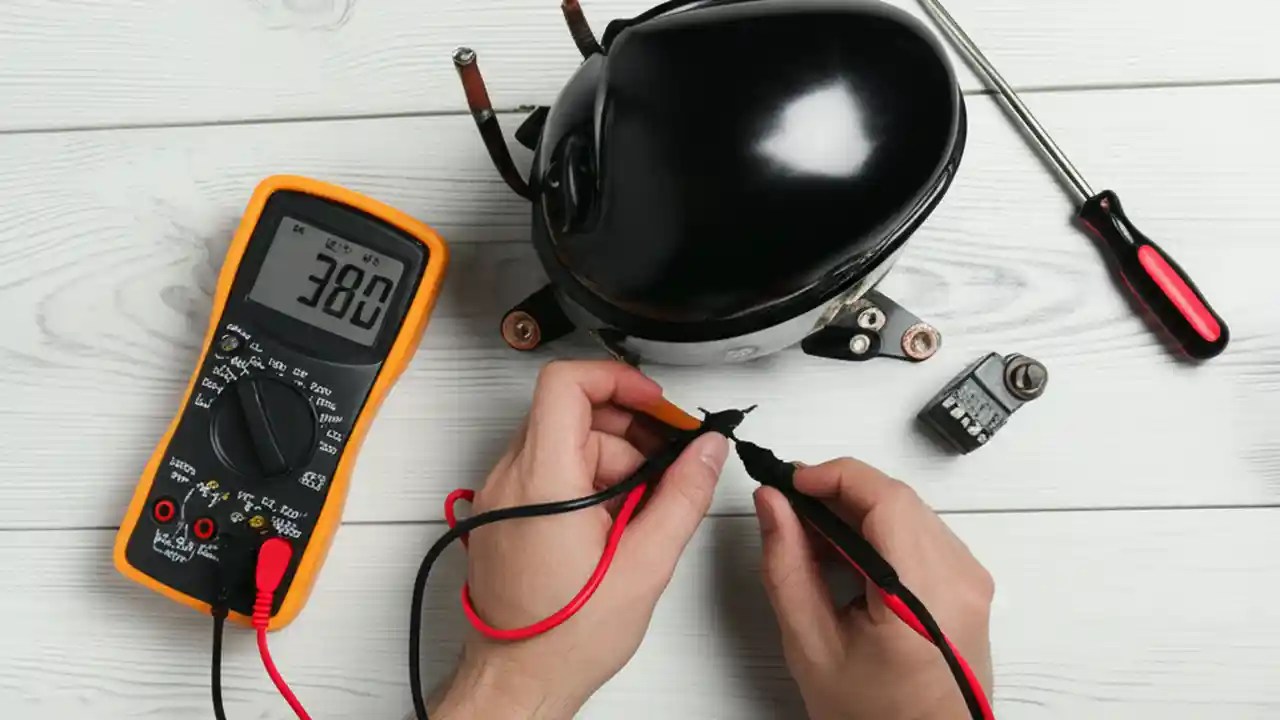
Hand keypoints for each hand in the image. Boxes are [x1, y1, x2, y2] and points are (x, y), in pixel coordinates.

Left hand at [431, 360, 729, 718]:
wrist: (517, 681)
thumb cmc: (565, 637)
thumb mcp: (644, 564)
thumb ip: (683, 496)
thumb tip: (707, 450)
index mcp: (541, 481)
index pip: (566, 384)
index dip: (617, 380)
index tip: (654, 404)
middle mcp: (510, 479)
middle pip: (571, 414)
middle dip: (627, 433)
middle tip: (667, 465)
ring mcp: (499, 496)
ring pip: (561, 443)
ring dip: (610, 462)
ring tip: (641, 511)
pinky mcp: (500, 514)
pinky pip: (545, 471)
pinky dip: (584, 481)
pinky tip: (613, 522)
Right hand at [753, 458, 993, 719]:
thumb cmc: (873, 719)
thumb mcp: (811, 644)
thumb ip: (787, 564)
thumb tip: (772, 503)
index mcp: (924, 596)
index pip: (886, 499)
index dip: (834, 476)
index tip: (791, 481)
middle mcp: (961, 580)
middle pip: (898, 499)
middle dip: (840, 491)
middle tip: (792, 508)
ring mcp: (972, 581)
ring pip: (910, 511)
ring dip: (859, 511)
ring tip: (814, 539)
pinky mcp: (970, 585)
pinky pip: (923, 533)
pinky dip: (881, 531)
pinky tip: (847, 556)